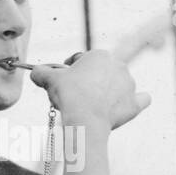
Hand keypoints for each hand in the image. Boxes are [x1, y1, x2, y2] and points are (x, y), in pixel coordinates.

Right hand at [29, 49, 150, 131]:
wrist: (85, 119)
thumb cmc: (69, 95)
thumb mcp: (50, 80)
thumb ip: (41, 72)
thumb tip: (34, 72)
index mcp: (100, 55)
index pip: (82, 59)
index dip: (70, 69)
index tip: (64, 80)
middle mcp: (119, 66)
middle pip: (100, 72)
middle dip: (89, 81)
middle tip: (76, 95)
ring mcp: (129, 85)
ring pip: (118, 85)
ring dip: (109, 91)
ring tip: (92, 105)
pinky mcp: (135, 104)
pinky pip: (141, 99)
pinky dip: (136, 101)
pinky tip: (129, 104)